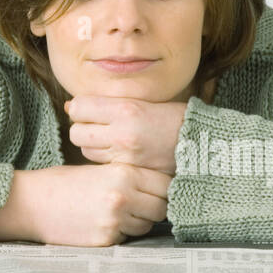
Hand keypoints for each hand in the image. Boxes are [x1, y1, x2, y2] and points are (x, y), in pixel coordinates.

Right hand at [24, 163, 172, 245]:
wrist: (30, 203)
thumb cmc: (61, 183)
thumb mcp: (97, 170)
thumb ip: (126, 177)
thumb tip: (155, 188)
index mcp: (122, 173)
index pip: (164, 183)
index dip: (162, 187)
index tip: (157, 189)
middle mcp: (123, 197)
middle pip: (161, 207)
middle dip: (154, 206)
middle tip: (140, 204)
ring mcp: (115, 221)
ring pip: (146, 225)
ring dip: (138, 221)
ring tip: (116, 213)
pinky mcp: (105, 241)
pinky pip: (126, 239)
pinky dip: (119, 233)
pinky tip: (101, 223)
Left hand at [63, 95, 186, 174]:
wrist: (201, 144)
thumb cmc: (171, 118)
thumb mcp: (141, 101)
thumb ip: (108, 103)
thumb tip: (71, 106)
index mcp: (126, 108)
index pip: (79, 107)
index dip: (80, 108)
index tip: (88, 110)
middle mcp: (122, 131)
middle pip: (76, 132)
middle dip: (82, 128)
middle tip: (96, 127)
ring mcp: (125, 154)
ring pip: (85, 150)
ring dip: (91, 145)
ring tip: (108, 140)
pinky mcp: (129, 170)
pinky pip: (100, 165)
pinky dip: (103, 159)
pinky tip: (115, 153)